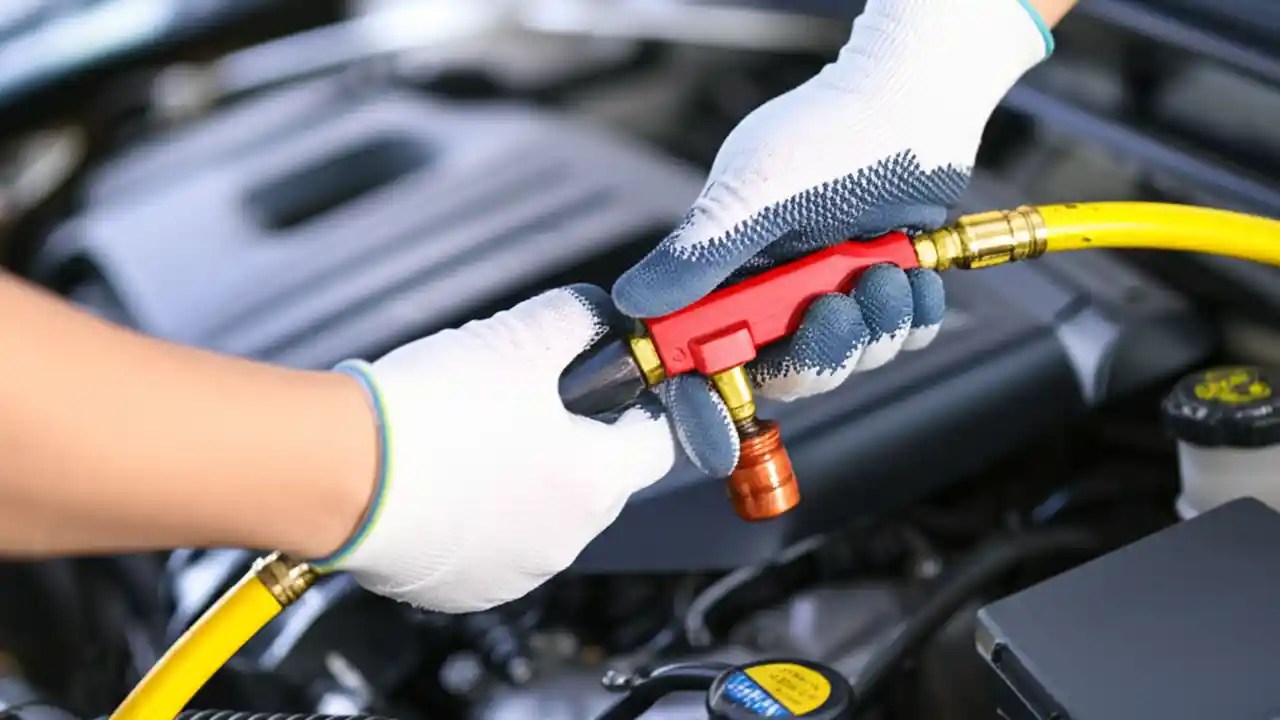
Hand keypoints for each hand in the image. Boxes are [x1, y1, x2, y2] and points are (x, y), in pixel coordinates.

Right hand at [318, 285, 675, 611]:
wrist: (337, 471)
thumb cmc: (430, 413)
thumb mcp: (519, 339)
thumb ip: (575, 319)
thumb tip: (592, 315)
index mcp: (594, 485)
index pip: (655, 444)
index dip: (636, 405)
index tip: (613, 386)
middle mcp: (563, 542)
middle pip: (594, 482)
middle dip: (568, 441)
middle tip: (521, 402)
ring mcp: (510, 574)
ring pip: (539, 515)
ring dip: (520, 480)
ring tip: (469, 437)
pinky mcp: (458, 591)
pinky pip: (488, 546)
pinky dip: (475, 516)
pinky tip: (440, 478)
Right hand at [612, 0, 1051, 475]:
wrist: (914, 101)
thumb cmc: (832, 134)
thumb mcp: (755, 193)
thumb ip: (700, 253)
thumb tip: (635, 301)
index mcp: (728, 275)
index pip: (701, 359)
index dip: (703, 405)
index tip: (713, 439)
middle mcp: (777, 294)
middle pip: (786, 375)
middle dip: (820, 351)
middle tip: (836, 305)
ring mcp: (833, 296)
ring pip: (851, 362)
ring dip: (876, 323)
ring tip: (881, 268)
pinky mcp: (885, 294)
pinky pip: (902, 341)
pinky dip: (912, 313)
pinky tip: (908, 271)